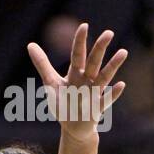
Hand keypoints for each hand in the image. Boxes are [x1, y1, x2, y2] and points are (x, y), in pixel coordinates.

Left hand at [28, 23, 126, 139]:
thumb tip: (30, 44)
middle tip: (109, 32)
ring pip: (104, 77)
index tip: (84, 26)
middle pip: (93, 62)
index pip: (77, 54)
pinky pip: (106, 100)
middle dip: (100, 48)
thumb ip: (42, 64)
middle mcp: (87, 80)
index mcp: (76, 73)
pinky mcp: (97, 108)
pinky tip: (121, 85)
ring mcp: (93, 93)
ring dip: (113, 66)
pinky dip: (113, 94)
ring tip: (123, 52)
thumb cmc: (63, 103)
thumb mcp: (51, 83)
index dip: (80, 41)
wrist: (73, 127)